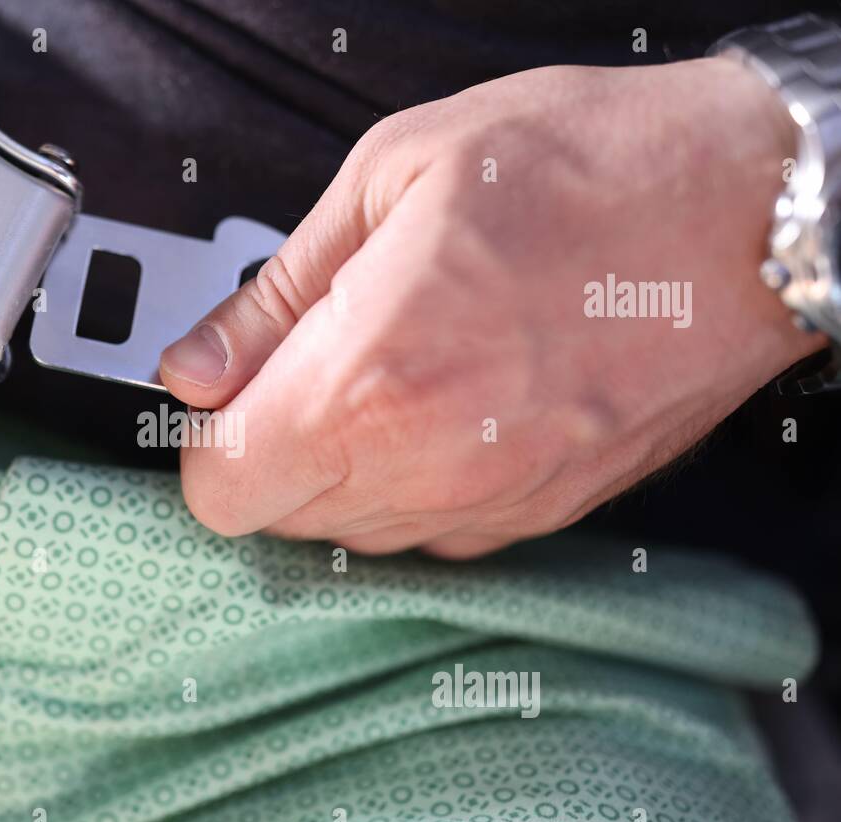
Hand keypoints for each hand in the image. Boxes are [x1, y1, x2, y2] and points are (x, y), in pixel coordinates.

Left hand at [160, 58, 823, 557]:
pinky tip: (450, 399)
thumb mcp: (391, 178)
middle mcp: (428, 466)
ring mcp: (492, 505)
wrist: (749, 212)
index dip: (211, 436)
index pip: (220, 489)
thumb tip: (192, 366)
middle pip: (278, 518)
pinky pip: (429, 530)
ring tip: (397, 365)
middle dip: (271, 447)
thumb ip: (271, 295)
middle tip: (315, 359)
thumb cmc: (590, 168)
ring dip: (342, 465)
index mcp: (371, 378)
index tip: (232, 388)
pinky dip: (412, 480)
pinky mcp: (541, 517)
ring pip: (351, 533)